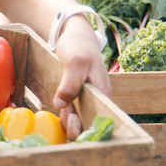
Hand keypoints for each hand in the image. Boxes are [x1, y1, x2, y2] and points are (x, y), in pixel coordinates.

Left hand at [50, 15, 110, 140]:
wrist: (74, 36)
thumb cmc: (79, 47)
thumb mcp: (75, 62)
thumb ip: (70, 83)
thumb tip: (61, 105)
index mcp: (104, 95)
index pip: (103, 120)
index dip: (91, 129)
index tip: (75, 122)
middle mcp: (98, 101)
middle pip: (91, 126)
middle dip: (77, 129)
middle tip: (67, 117)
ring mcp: (88, 101)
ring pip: (80, 122)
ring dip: (69, 122)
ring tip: (64, 108)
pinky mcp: (77, 99)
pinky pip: (73, 114)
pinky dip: (66, 115)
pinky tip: (61, 107)